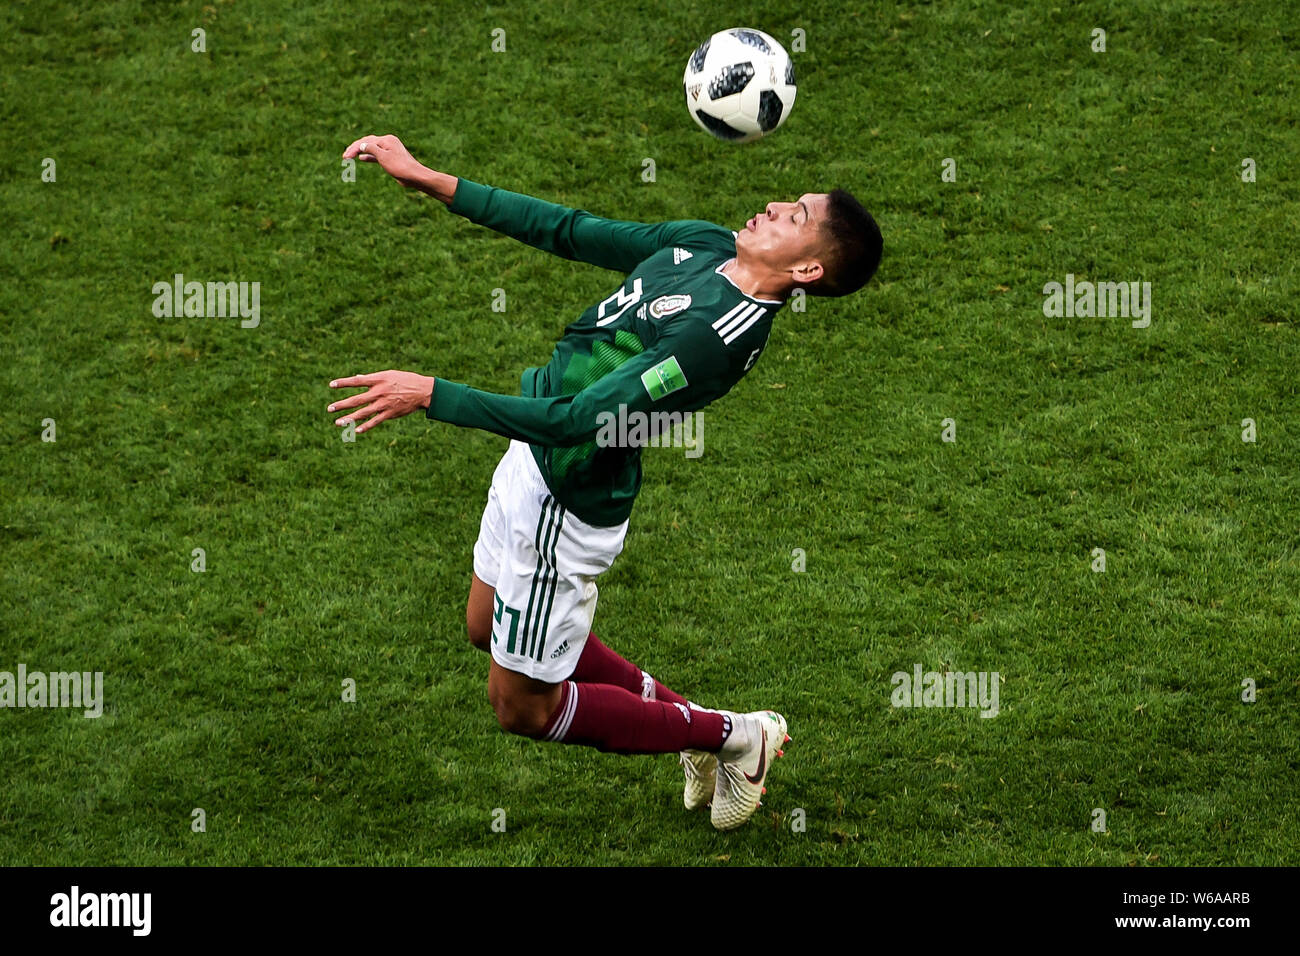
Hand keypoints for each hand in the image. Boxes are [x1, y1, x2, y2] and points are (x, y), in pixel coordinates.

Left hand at [328, 370, 435, 434]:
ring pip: (363, 412)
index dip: (343, 383)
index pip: (356, 381)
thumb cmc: (405, 380)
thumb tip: (358, 377)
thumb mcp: (389, 375)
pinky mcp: (390, 413)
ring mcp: (384, 404)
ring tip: (338, 423)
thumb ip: (372, 378)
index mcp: (378, 380)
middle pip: (357, 399)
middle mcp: (379, 392)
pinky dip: (366, 426)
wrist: (423, 391)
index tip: (331, 385)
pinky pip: (375, 421)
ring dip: (350, 418)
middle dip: (342, 405)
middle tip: (330, 409)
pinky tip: (357, 431)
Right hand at [341, 134, 455, 200]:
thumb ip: (371, 149)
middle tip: (345, 156)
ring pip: (372, 148)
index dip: (354, 149)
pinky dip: (369, 156)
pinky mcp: (392, 158)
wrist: (415, 176)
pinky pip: (377, 155)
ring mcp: (390, 150)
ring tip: (349, 156)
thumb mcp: (383, 157)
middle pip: (368, 143)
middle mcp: (388, 142)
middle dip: (355, 148)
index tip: (345, 158)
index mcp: (386, 140)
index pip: (366, 142)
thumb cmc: (400, 167)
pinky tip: (362, 158)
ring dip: (361, 151)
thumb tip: (361, 145)